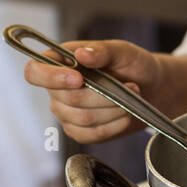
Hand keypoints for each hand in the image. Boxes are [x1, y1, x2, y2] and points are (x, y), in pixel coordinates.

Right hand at [23, 40, 163, 143]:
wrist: (152, 88)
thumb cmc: (134, 65)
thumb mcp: (123, 51)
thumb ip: (102, 51)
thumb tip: (82, 54)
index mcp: (60, 62)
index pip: (34, 71)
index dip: (51, 77)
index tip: (79, 79)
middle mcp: (57, 89)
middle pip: (66, 99)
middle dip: (102, 95)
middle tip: (128, 86)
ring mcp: (66, 113)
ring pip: (81, 118)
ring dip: (112, 109)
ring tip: (130, 97)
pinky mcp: (80, 132)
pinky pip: (90, 135)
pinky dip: (113, 125)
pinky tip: (125, 114)